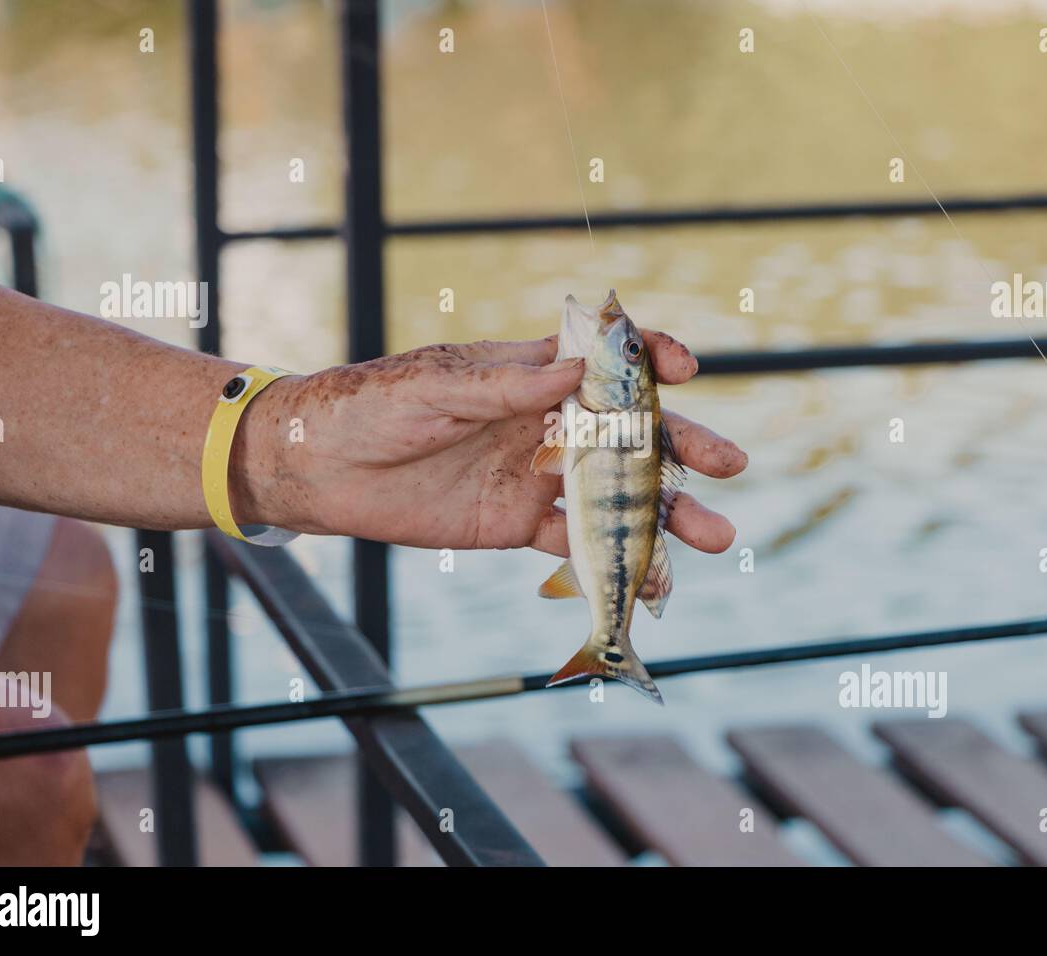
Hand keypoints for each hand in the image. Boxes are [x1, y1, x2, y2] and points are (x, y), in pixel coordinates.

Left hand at [237, 333, 746, 554]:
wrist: (319, 469)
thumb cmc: (372, 406)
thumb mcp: (435, 387)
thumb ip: (506, 385)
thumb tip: (577, 371)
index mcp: (530, 372)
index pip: (606, 359)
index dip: (651, 359)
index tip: (685, 371)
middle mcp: (546, 422)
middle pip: (630, 432)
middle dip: (681, 446)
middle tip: (726, 464)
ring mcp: (538, 474)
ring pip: (616, 493)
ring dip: (664, 513)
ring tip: (711, 535)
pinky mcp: (519, 523)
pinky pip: (576, 542)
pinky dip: (613, 560)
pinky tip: (649, 578)